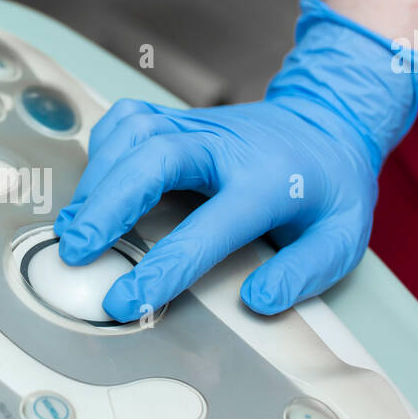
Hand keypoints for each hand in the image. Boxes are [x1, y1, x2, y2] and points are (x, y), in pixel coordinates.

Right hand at [54, 0, 417, 319]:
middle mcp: (226, 145)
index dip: (162, 267)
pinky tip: (95, 187)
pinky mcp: (176, 117)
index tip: (126, 301)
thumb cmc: (329, 189)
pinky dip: (102, 150)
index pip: (208, 228)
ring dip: (97, 179)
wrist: (328, 123)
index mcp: (268, 182)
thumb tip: (258, 300)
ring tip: (75, 229)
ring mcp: (197, 124)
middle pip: (154, 158)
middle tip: (76, 250)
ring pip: (133, 133)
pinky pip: (126, 120)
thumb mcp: (342, 237)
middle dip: (108, 204)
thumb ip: (303, 273)